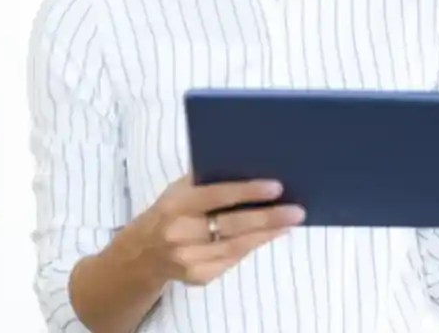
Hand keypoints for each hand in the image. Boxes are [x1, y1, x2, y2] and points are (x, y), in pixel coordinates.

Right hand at [118, 174, 304, 286]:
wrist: (142, 253)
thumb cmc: (171, 210)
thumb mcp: (180, 189)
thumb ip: (208, 177)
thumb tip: (252, 161)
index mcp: (176, 205)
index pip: (216, 195)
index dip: (248, 192)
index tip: (277, 187)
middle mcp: (179, 234)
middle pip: (231, 225)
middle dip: (268, 217)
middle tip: (297, 210)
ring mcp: (187, 259)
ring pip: (237, 246)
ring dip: (268, 233)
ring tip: (290, 221)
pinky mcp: (198, 277)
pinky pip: (233, 260)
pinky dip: (254, 245)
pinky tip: (272, 235)